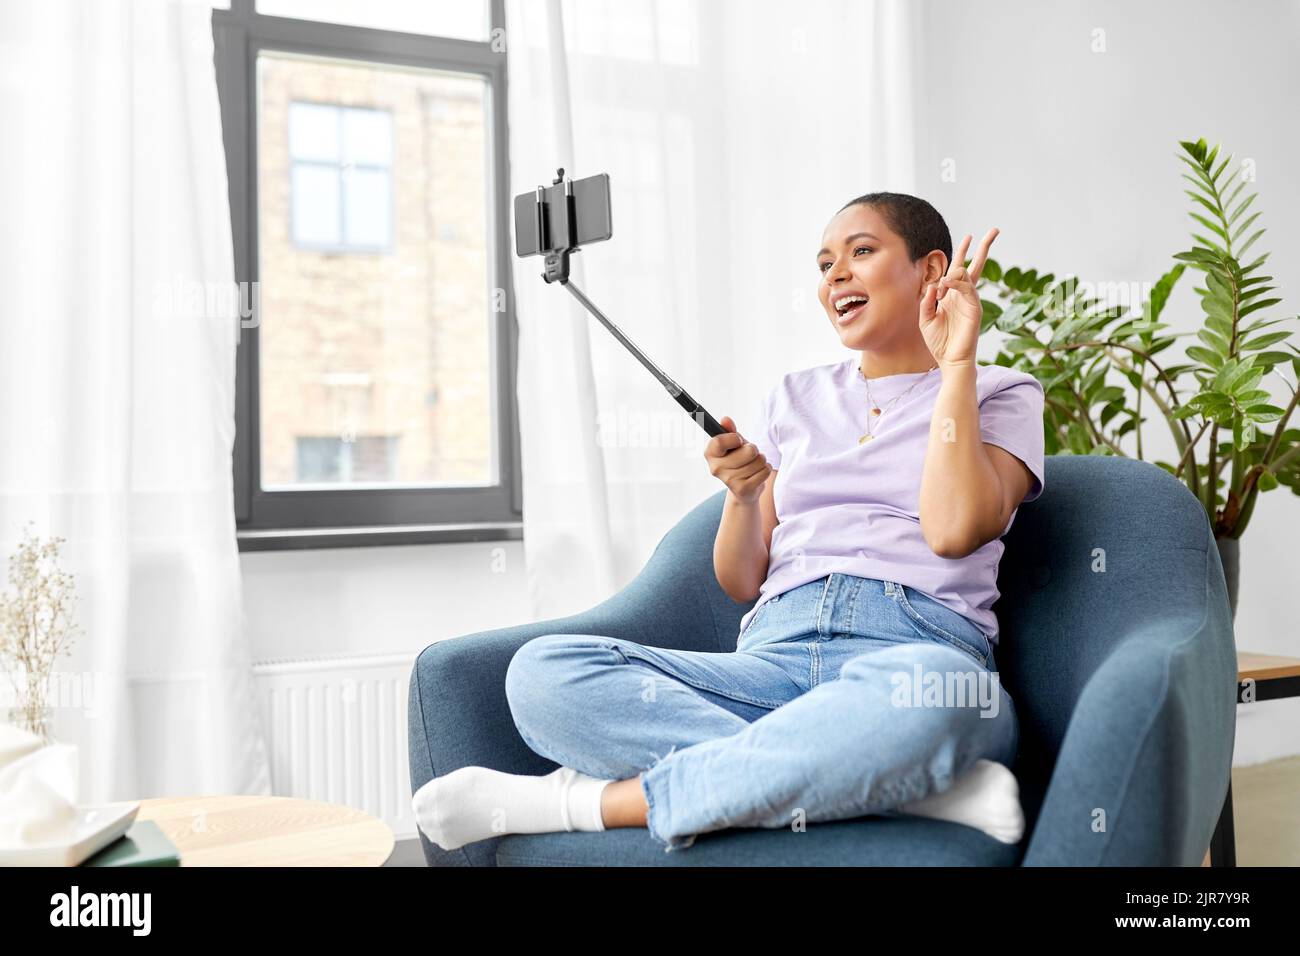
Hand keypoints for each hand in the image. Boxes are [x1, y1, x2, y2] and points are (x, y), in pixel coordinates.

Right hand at [705, 416, 771, 503]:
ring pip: (759, 461)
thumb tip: (725, 419)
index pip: (719, 441)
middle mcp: (715, 468)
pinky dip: (765, 470)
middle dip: (754, 450)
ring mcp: (728, 480)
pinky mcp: (742, 489)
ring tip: (753, 465)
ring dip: (761, 461)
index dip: (734, 438)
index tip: (738, 441)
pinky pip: (764, 471)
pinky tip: (757, 474)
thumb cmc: (739, 460)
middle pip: (748, 451)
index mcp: (710, 453)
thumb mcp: (735, 444)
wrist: (744, 488)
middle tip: (749, 455)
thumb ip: (730, 431)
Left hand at [919, 228, 998, 367]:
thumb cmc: (939, 342)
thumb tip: (933, 284)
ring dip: (956, 271)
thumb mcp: (926, 318)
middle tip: (994, 230)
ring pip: (969, 275)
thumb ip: (927, 300)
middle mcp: (963, 295)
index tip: (968, 238)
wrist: (950, 360)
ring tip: (945, 281)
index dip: (962, 253)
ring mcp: (971, 301)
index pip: (958, 269)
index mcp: (952, 296)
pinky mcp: (975, 309)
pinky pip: (969, 289)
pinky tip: (946, 283)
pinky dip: (958, 283)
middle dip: (984, 248)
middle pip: (976, 266)